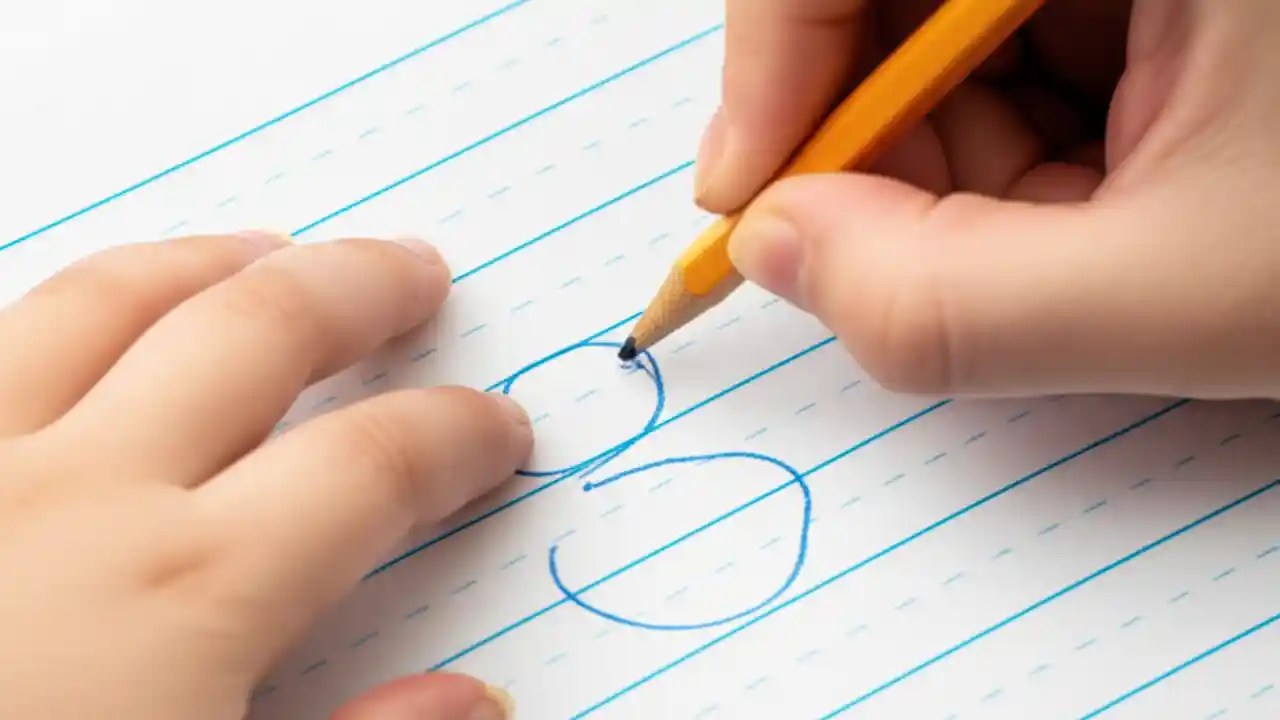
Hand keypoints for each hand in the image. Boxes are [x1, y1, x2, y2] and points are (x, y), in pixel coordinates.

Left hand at [0, 232, 528, 719]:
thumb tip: (474, 700)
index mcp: (189, 591)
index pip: (371, 465)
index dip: (454, 435)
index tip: (495, 427)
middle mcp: (80, 496)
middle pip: (258, 334)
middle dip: (357, 288)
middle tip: (413, 271)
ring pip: (103, 305)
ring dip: (207, 262)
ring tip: (264, 249)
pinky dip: (69, 305)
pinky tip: (92, 320)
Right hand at [701, 0, 1279, 398]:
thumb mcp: (1193, 287)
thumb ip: (950, 306)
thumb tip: (783, 255)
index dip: (775, 70)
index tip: (747, 199)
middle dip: (881, 140)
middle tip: (903, 257)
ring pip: (953, 37)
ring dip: (961, 161)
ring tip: (1075, 231)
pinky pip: (1020, 50)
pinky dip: (1024, 145)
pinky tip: (1100, 197)